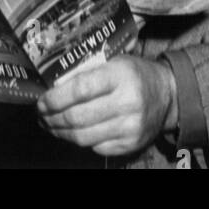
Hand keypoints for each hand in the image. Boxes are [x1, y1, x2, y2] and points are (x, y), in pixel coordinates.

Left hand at [36, 54, 176, 156]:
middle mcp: (127, 102)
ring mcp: (130, 127)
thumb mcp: (112, 61)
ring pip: (83, 137)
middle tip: (41, 115)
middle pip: (78, 117)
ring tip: (50, 125)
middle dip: (52, 118)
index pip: (80, 90)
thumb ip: (86, 72)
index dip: (55, 99)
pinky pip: (96, 147)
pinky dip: (80, 141)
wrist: (167, 94)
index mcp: (119, 76)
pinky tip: (71, 133)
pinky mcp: (132, 144)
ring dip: (60, 132)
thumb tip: (51, 87)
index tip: (41, 101)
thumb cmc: (133, 73)